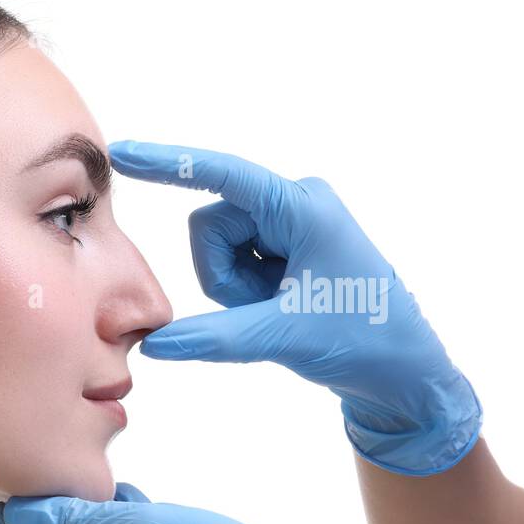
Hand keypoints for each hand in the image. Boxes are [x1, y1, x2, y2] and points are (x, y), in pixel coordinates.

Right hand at [109, 140, 480, 475]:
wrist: (401, 370)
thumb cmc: (361, 341)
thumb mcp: (282, 338)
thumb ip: (213, 339)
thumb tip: (154, 346)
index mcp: (303, 207)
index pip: (224, 176)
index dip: (170, 164)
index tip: (122, 153)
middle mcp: (294, 204)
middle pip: (210, 225)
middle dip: (222, 274)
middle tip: (265, 307)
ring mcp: (287, 226)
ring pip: (215, 247)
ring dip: (232, 287)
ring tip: (276, 309)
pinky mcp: (283, 247)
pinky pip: (230, 262)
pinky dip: (240, 292)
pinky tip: (277, 308)